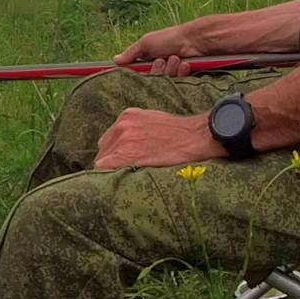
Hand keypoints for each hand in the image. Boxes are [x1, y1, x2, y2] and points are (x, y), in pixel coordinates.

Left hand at [94, 108, 224, 169]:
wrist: (196, 137)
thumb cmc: (180, 133)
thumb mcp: (154, 122)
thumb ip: (137, 129)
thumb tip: (130, 144)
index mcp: (128, 116)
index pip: (110, 139)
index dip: (113, 154)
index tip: (120, 164)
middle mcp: (122, 124)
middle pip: (104, 149)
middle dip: (111, 162)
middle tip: (123, 174)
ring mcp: (123, 138)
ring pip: (102, 160)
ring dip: (111, 170)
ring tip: (123, 179)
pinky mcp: (127, 153)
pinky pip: (105, 168)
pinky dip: (109, 175)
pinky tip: (119, 182)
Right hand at [114, 23, 206, 76]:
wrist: (194, 41)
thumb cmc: (169, 38)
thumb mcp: (146, 43)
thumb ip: (131, 53)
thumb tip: (114, 60)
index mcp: (148, 59)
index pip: (138, 74)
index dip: (137, 76)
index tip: (136, 76)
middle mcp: (159, 67)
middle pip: (151, 80)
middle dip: (157, 71)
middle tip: (161, 60)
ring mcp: (171, 73)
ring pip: (165, 82)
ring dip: (170, 69)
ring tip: (175, 58)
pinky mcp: (183, 78)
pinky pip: (178, 82)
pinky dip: (181, 72)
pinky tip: (184, 63)